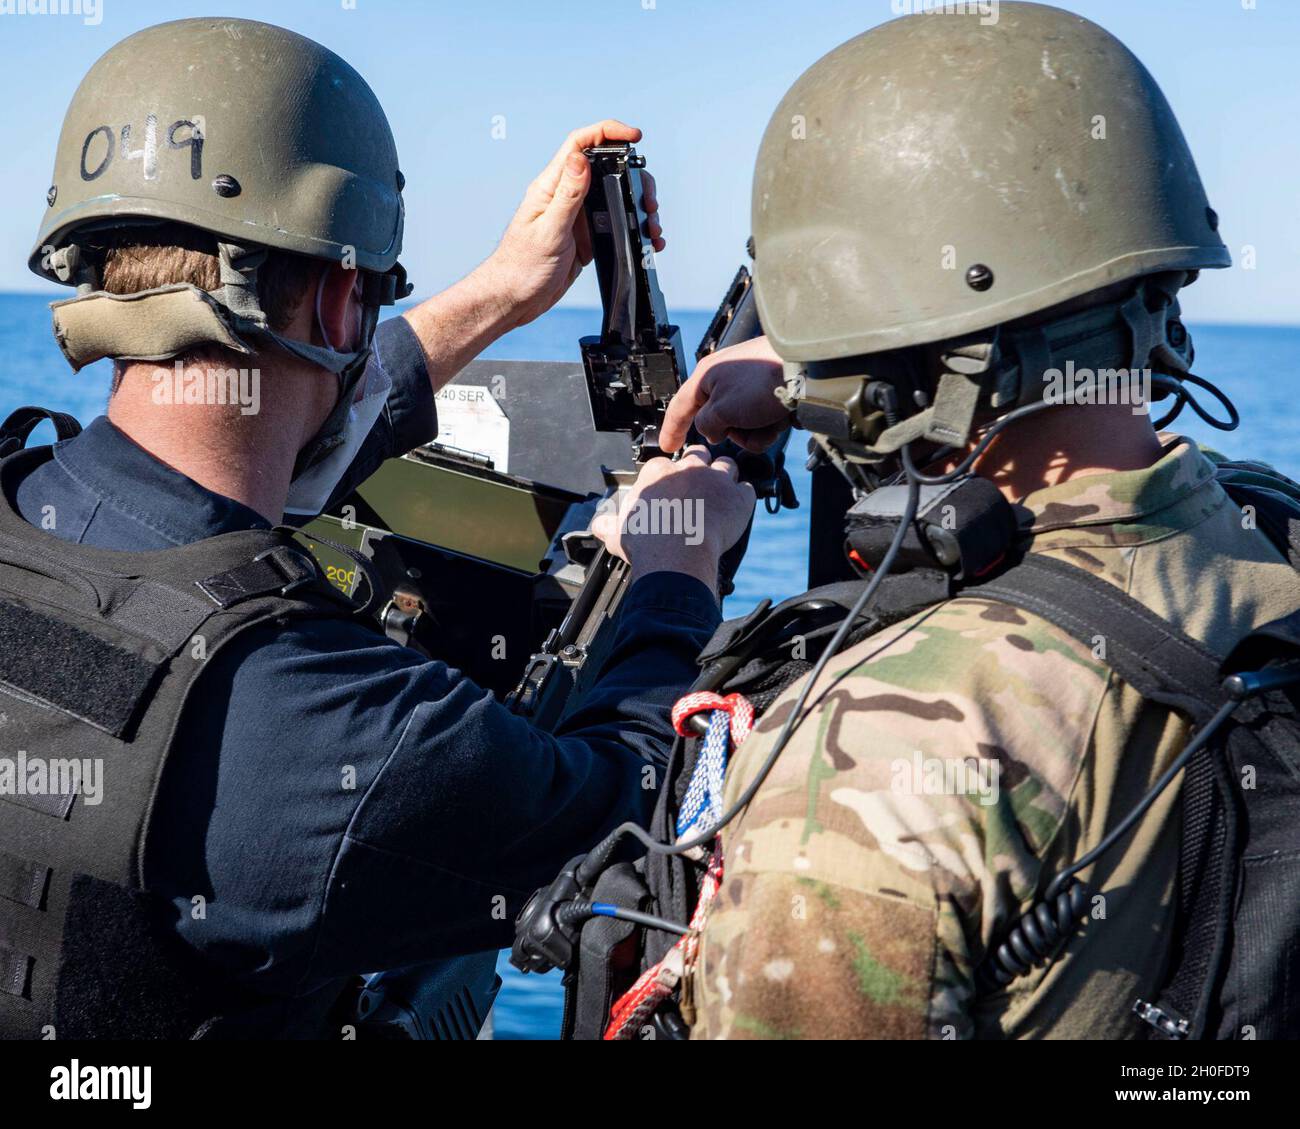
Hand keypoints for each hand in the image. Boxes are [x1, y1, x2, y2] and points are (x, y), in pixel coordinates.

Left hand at [477, 119, 664, 330]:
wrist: (515, 298)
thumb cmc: (521, 267)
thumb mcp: (548, 230)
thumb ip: (566, 194)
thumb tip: (579, 157)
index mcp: (551, 188)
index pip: (580, 145)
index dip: (607, 132)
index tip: (633, 136)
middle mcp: (565, 197)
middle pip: (606, 168)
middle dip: (634, 177)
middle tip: (648, 198)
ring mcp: (576, 216)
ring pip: (614, 196)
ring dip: (637, 206)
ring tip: (650, 224)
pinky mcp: (585, 236)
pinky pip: (614, 222)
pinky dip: (632, 228)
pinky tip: (643, 239)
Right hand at [592, 447, 755, 596]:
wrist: (675, 555)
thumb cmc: (645, 544)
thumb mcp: (617, 533)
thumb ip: (608, 525)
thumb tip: (598, 526)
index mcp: (658, 472)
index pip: (668, 461)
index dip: (672, 475)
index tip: (672, 490)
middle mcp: (688, 468)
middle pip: (700, 453)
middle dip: (701, 466)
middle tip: (699, 487)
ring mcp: (716, 480)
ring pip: (727, 465)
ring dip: (726, 477)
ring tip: (721, 495)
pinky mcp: (738, 497)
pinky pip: (747, 489)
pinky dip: (743, 499)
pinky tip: (737, 510)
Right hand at [660, 335, 790, 453]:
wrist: (807, 369)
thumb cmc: (764, 379)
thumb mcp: (723, 408)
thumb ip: (707, 424)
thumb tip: (712, 432)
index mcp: (708, 376)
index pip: (681, 407)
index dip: (672, 430)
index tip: (667, 446)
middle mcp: (727, 381)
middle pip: (718, 423)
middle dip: (733, 432)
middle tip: (745, 423)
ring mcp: (750, 390)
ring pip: (742, 428)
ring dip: (755, 432)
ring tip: (768, 419)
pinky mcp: (769, 398)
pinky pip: (761, 425)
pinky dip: (770, 428)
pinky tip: (780, 418)